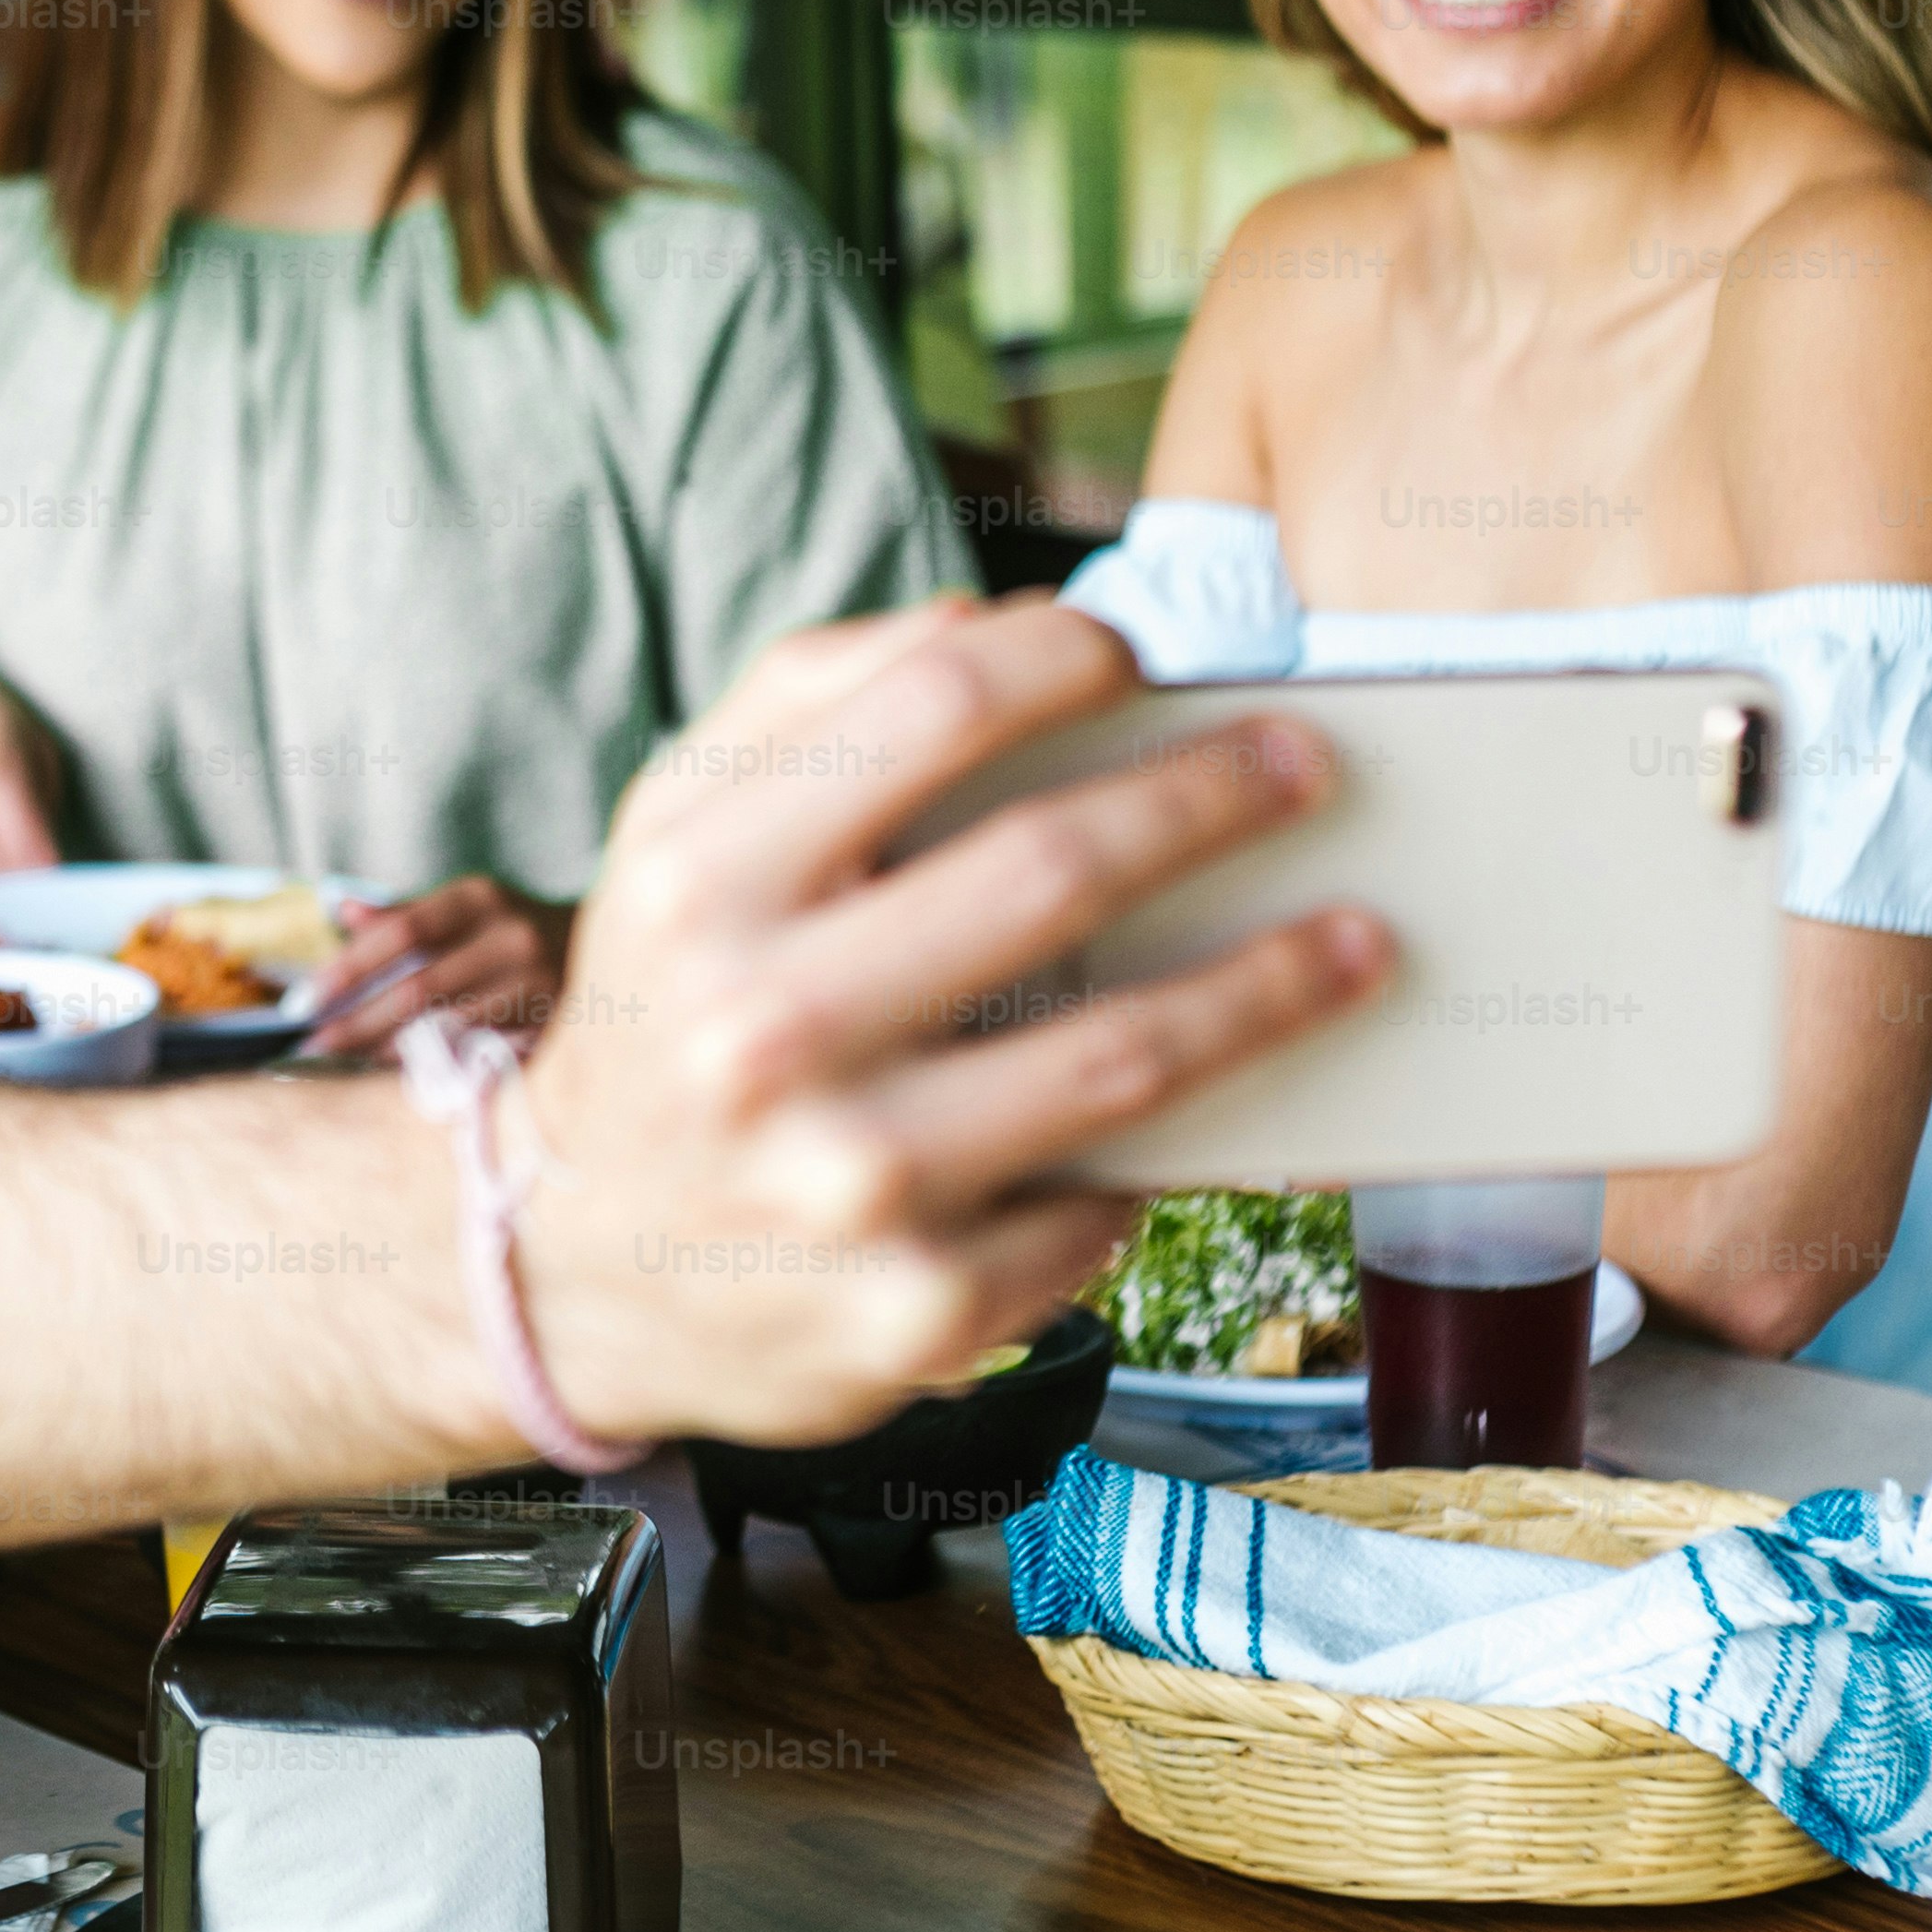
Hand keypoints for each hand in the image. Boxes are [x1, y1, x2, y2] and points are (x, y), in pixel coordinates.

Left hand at [295, 875, 562, 1057]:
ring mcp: (537, 986)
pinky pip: (476, 1055)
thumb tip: (339, 910)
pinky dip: (433, 1065)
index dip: (347, 968)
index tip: (303, 1000)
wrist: (601, 952)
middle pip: (417, 988)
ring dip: (388, 1050)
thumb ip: (403, 911)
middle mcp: (512, 937)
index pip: (401, 931)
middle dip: (357, 1022)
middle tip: (313, 1044)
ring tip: (345, 1062)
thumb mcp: (463, 906)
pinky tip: (399, 1073)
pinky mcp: (551, 1028)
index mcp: (480, 897)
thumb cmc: (511, 929)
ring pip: (446, 1029)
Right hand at [507, 598, 1389, 1453]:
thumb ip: (806, 699)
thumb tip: (994, 622)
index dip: (1066, 660)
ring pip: (1123, 1057)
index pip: (931, 711)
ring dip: (1272, 985)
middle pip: (1054, 872)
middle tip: (1306, 769)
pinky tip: (1202, 1117)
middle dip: (1214, 802)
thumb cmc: (669, 1004)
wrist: (571, 1263)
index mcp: (704, 881)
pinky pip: (1095, 1207)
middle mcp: (766, 1029)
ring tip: (1360, 939)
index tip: (1143, 656)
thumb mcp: (675, 828)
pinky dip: (1158, 1155)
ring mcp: (848, 1180)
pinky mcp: (916, 1309)